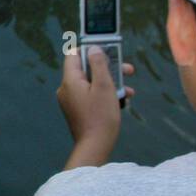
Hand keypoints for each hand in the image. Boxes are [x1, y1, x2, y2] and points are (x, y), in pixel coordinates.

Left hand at [57, 46, 135, 163]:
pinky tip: (121, 100)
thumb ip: (99, 64)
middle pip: (86, 69)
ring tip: (128, 89)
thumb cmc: (101, 116)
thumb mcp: (104, 86)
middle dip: (107, 68)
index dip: (89, 49)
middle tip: (126, 69)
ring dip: (111, 83)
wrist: (95, 146)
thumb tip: (93, 48)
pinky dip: (105, 94)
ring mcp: (71, 100)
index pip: (73, 55)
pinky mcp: (77, 110)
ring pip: (91, 83)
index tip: (106, 50)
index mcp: (70, 81)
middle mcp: (66, 89)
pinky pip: (91, 95)